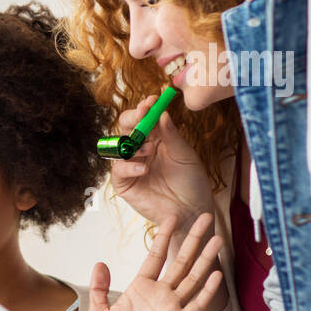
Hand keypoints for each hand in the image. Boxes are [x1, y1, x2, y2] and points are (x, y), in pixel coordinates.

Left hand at [87, 212, 222, 310]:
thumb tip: (100, 263)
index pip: (155, 257)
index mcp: (139, 289)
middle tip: (206, 218)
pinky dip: (207, 291)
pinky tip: (216, 273)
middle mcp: (158, 295)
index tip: (172, 217)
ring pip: (193, 278)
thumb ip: (101, 288)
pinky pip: (196, 305)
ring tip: (217, 239)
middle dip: (192, 240)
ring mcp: (170, 308)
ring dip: (205, 259)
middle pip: (180, 262)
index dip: (163, 237)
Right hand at [110, 99, 212, 230]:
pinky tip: (145, 169)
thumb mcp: (185, 155)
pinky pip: (117, 171)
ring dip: (132, 144)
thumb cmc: (192, 182)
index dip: (145, 108)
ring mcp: (131, 166)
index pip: (144, 118)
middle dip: (132, 119)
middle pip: (126, 128)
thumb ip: (172, 135)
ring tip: (150, 149)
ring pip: (118, 147)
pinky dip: (128, 167)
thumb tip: (162, 114)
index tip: (152, 100)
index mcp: (156, 139)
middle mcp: (140, 150)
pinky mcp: (125, 184)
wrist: (192, 210)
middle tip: (142, 114)